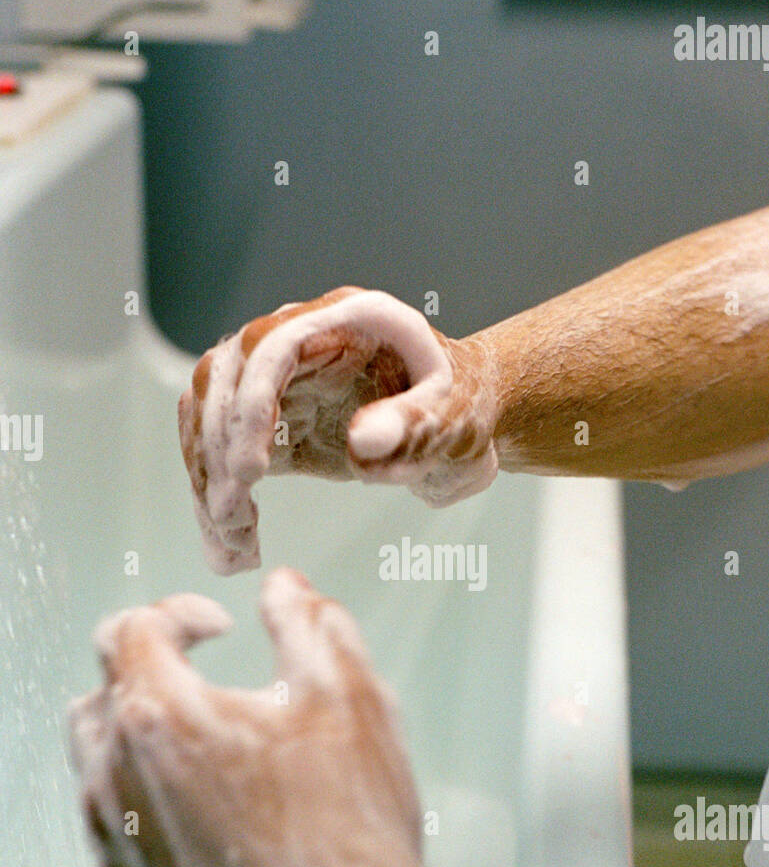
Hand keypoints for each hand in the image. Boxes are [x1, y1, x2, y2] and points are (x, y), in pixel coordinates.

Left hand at [67, 568, 422, 866]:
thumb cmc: (349, 834)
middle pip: (98, 703)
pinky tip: (224, 848)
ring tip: (222, 772)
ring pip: (101, 785)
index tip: (220, 628)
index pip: (130, 630)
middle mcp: (117, 786)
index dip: (178, 614)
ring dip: (147, 762)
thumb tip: (290, 591)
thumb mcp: (350, 700)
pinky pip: (126, 861)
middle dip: (145, 682)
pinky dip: (161, 837)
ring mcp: (118, 862)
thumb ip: (312, 627)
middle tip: (209, 693)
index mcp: (160, 718)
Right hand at [178, 287, 499, 572]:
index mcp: (348, 321)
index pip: (273, 347)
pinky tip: (231, 546)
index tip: (250, 471)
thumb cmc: (462, 408)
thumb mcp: (455, 420)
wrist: (459, 423)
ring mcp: (281, 378)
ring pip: (211, 417)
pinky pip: (226, 453)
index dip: (251, 405)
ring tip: (231, 544)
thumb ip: (414, 428)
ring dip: (208, 481)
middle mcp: (302, 338)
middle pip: (225, 379)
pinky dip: (219, 499)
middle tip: (232, 516)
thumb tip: (363, 442)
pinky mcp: (272, 420)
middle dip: (218, 451)